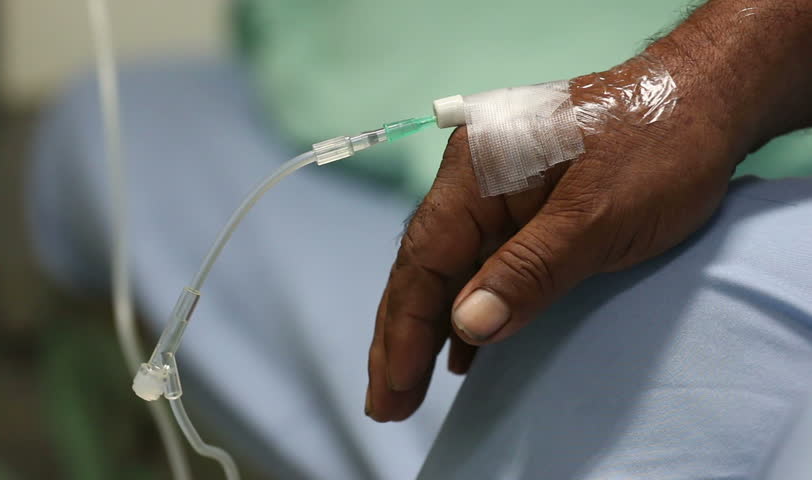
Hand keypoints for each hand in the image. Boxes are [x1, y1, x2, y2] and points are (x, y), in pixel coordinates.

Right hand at [365, 0, 811, 421]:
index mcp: (477, 171)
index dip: (406, 327)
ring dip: (427, 330)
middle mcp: (473, 180)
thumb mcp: (599, 216)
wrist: (703, 98)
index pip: (425, 259)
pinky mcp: (521, 208)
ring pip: (448, 270)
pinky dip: (466, 310)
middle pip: (423, 267)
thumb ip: (530, 270)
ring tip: (406, 388)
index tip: (394, 387)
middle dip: (401, 336)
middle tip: (384, 403)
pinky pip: (479, 265)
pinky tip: (460, 350)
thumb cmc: (659, 148)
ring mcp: (495, 193)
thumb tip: (467, 328)